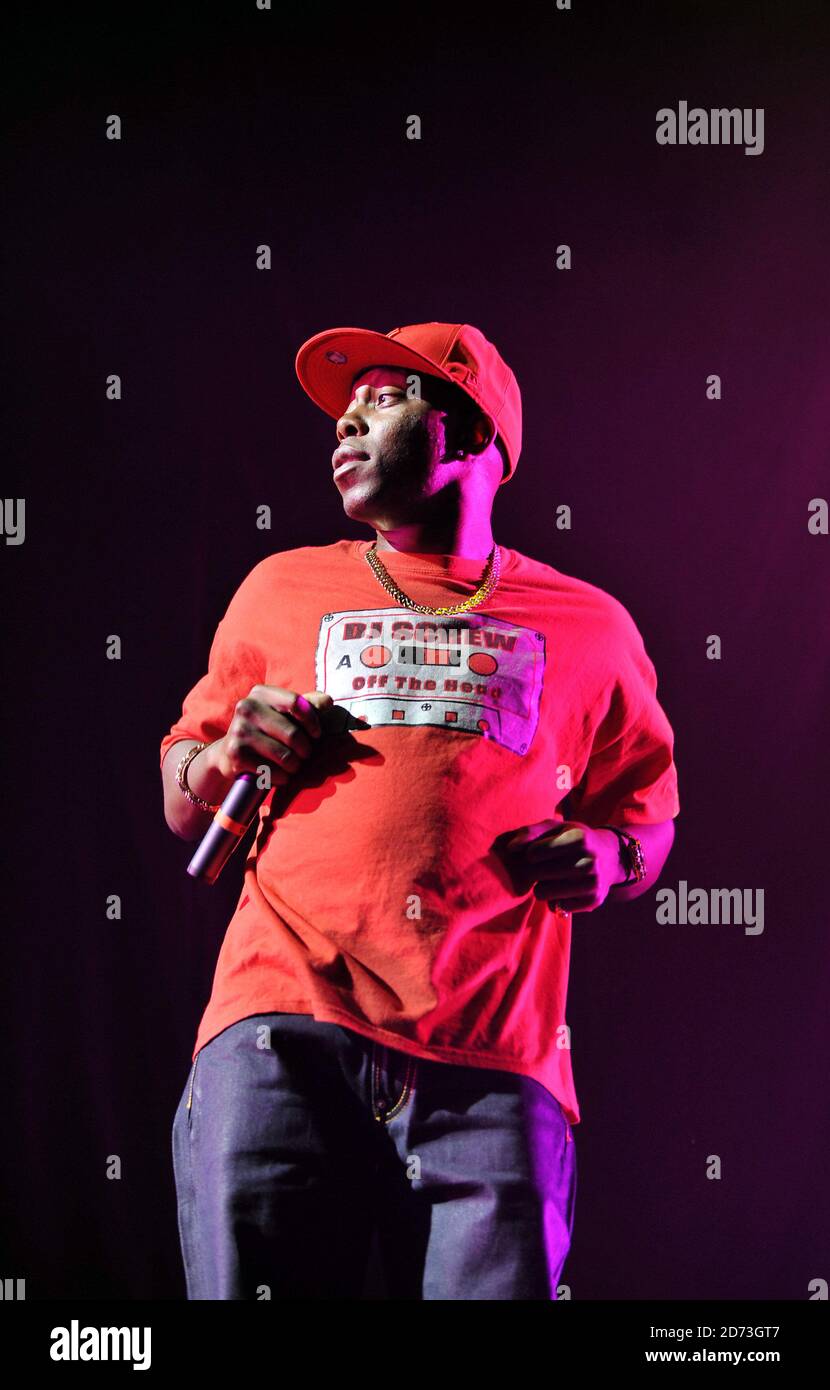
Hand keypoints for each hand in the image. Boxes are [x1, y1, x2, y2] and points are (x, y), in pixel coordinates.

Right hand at [210, 686, 333, 783]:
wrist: (228, 754)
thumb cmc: (265, 731)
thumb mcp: (282, 714)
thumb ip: (306, 705)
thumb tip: (327, 701)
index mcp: (260, 693)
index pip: (295, 703)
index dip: (312, 721)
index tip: (316, 734)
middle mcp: (246, 707)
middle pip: (293, 733)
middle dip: (305, 750)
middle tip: (304, 755)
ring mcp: (239, 730)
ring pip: (285, 755)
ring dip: (295, 766)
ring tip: (293, 765)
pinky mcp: (236, 754)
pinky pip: (272, 771)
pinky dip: (282, 777)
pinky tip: (279, 774)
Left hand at [498, 818, 624, 913]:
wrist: (610, 858)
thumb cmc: (573, 839)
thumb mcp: (555, 828)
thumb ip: (529, 832)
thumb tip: (510, 848)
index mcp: (579, 838)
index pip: (533, 853)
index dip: (531, 853)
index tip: (538, 851)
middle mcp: (589, 861)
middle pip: (536, 874)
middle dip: (534, 871)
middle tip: (545, 866)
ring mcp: (593, 883)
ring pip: (542, 892)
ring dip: (541, 886)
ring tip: (554, 877)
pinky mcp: (593, 901)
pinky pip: (555, 906)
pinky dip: (555, 899)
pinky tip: (565, 889)